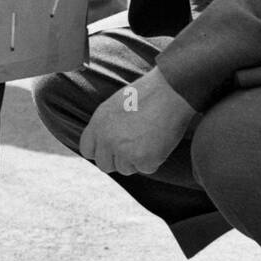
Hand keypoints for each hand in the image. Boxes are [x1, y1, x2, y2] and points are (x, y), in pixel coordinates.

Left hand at [80, 67, 196, 175]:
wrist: (172, 91)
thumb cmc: (150, 93)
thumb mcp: (117, 104)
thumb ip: (107, 125)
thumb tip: (105, 143)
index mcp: (98, 122)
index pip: (87, 150)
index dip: (101, 151)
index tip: (113, 149)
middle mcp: (107, 138)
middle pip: (105, 165)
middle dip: (119, 160)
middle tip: (136, 146)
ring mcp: (123, 151)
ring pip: (126, 169)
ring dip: (138, 160)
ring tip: (151, 137)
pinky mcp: (142, 159)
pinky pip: (146, 169)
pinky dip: (155, 159)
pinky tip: (160, 140)